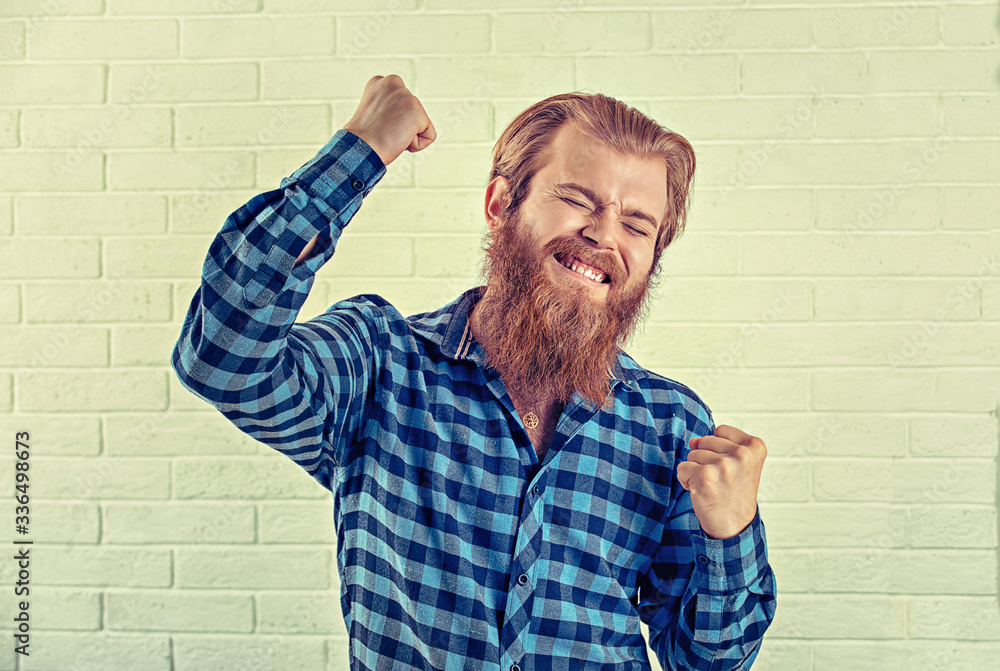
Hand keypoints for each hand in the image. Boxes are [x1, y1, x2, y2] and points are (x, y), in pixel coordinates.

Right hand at [341, 74, 435, 165]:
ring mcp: (407, 96)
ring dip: (407, 136)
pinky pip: (429, 136)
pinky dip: (416, 145)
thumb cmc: (364, 138)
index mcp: (381, 81)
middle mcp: (394, 82)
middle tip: (383, 130)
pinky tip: (398, 139)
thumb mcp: (375, 113)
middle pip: (413, 113)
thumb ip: (390, 107)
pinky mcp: (417, 111)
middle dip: (401, 127)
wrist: (360, 147)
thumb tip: (403, 116)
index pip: (403, 105)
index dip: (392, 121)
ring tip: (389, 134)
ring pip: (421, 124)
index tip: (377, 124)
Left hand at [676, 424, 765, 539]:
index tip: (731, 468)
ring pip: (692, 454)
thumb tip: (693, 441)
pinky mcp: (705, 476)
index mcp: (755, 446)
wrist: (734, 525)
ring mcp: (724, 465)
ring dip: (696, 471)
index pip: (720, 430)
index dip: (719, 449)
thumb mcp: (738, 462)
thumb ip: (718, 443)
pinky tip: (702, 492)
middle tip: (721, 480)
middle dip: (706, 460)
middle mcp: (742, 454)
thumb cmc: (734, 491)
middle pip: (704, 441)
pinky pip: (682, 468)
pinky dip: (686, 480)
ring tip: (713, 486)